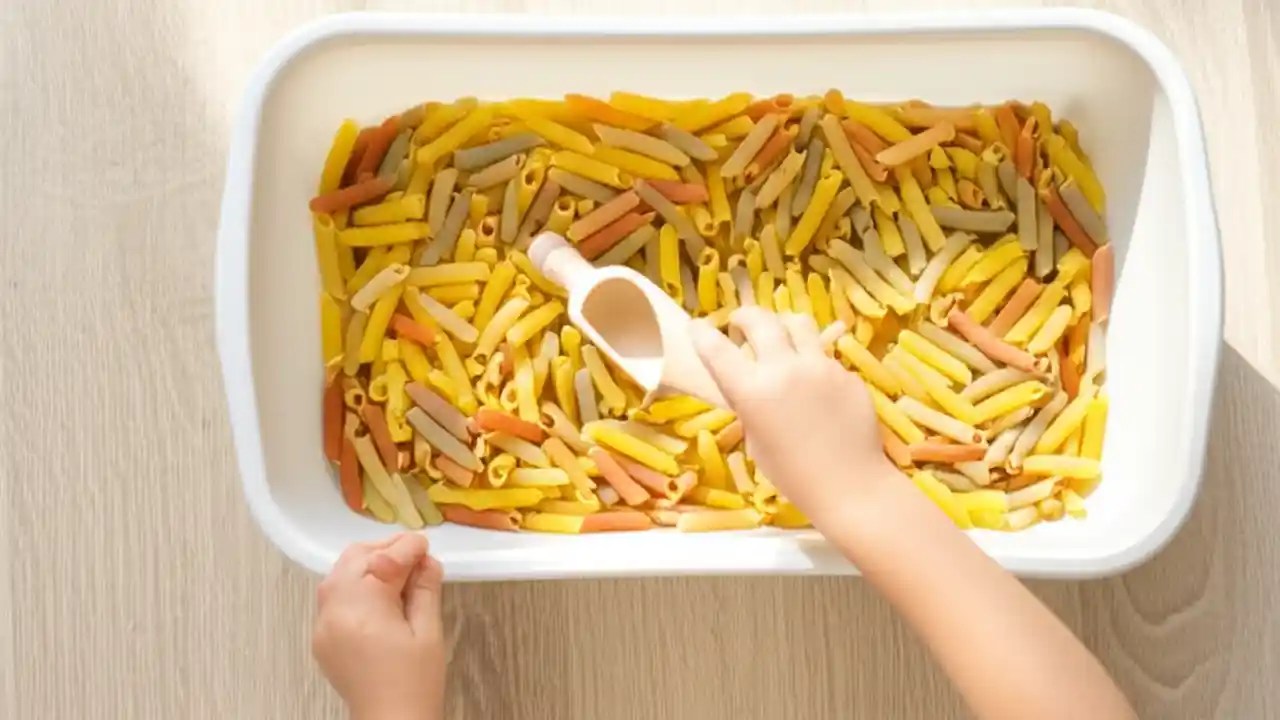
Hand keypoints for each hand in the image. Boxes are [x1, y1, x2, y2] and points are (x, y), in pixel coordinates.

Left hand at [313, 533, 444, 719]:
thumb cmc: (416, 682)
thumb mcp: (429, 632)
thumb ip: (425, 589)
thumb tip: (425, 559)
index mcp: (363, 610)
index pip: (383, 560)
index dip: (406, 548)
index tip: (425, 545)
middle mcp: (334, 613)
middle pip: (352, 560)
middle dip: (383, 550)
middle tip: (413, 555)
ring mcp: (322, 627)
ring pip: (338, 576)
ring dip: (366, 565)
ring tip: (397, 572)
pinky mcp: (321, 639)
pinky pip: (333, 598)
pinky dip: (353, 586)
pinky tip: (377, 595)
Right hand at [690, 307, 899, 523]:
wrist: (850, 485)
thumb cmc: (793, 475)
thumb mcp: (756, 440)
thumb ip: (751, 404)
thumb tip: (754, 385)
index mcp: (752, 392)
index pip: (716, 349)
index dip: (701, 333)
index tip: (697, 327)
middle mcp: (784, 369)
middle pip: (759, 320)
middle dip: (743, 316)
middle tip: (740, 323)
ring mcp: (821, 367)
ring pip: (798, 323)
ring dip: (782, 325)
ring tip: (781, 338)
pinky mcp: (846, 373)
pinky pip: (824, 356)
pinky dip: (812, 361)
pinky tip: (816, 386)